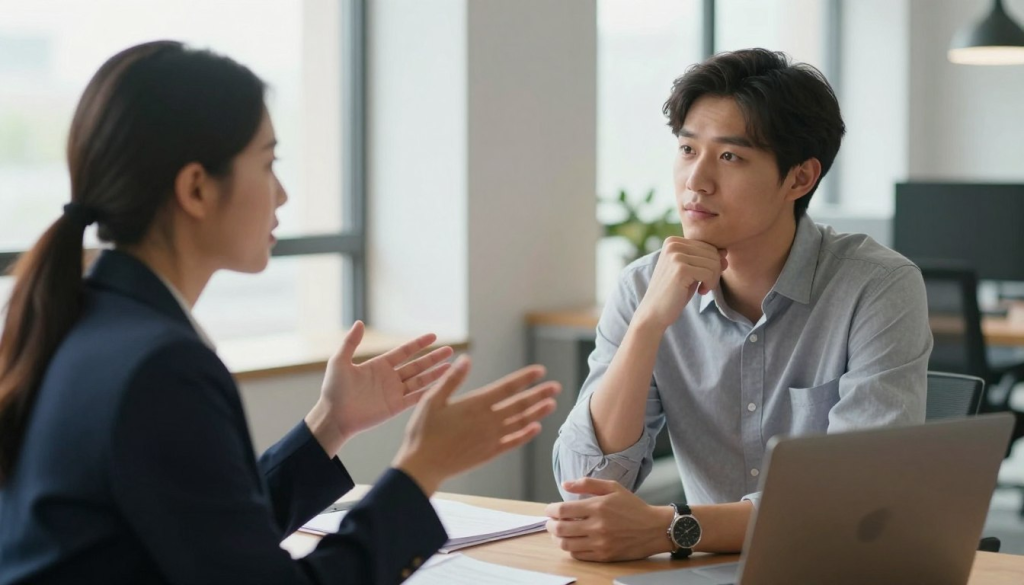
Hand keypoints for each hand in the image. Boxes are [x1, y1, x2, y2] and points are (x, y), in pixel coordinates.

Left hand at [313, 321, 453, 445]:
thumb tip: (360, 322)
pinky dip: (429, 391)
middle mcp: (390, 377)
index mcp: (379, 365)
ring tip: (452, 367)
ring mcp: (394, 392)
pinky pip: (416, 398)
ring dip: (436, 373)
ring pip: (420, 380)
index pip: (404, 351)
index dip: (419, 344)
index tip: (434, 336)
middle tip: (450, 350)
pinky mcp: (395, 407)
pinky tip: (442, 385)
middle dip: (433, 357)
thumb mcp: (340, 362)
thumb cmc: (334, 389)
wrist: (334, 416)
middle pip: (417, 365)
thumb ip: (351, 343)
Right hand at [393, 356, 559, 495]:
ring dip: (538, 412)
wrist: (423, 465)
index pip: (506, 387)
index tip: (540, 371)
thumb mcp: (432, 400)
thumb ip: (452, 379)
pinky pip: (513, 442)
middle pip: (520, 404)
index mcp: (475, 404)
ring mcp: (491, 438)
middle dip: (539, 394)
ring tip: (552, 404)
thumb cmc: (423, 431)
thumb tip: (466, 359)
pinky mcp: (489, 453)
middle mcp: (488, 420)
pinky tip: (536, 428)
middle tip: (556, 387)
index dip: (525, 378)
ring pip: (520, 422)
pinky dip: (526, 434)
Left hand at [544, 478, 674, 561]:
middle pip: (560, 529)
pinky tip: (572, 541)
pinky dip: (570, 548)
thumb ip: (587, 483)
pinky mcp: (604, 556)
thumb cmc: (633, 506)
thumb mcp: (613, 487)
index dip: (550, 510)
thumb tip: (565, 484)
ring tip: (558, 532)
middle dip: (550, 525)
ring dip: (557, 538)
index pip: (562, 510)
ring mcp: (600, 543)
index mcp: (598, 507)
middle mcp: (597, 526)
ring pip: (566, 544)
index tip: (549, 510)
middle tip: (550, 522)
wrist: (654, 529)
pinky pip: (578, 555)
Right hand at [634, 237, 726, 330]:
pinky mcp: (680, 269)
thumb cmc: (674, 291)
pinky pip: (710, 273)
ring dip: (713, 279)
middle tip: (704, 285)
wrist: (654, 311)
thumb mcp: (691, 271)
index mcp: (673, 241)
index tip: (703, 278)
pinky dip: (710, 284)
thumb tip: (724, 251)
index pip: (708, 246)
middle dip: (715, 271)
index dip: (712, 264)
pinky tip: (700, 291)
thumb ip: (705, 258)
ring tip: (702, 288)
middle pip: (712, 253)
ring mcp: (675, 256)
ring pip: (714, 262)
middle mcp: (673, 244)